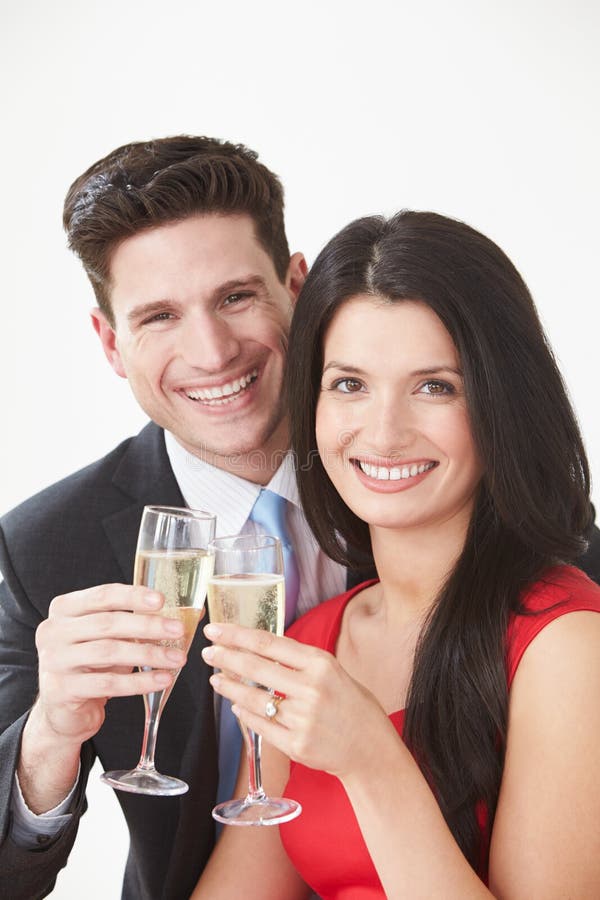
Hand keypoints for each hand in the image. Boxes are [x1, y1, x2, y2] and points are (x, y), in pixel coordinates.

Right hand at [34, 583, 187, 746]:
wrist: (63, 709)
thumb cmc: (91, 665)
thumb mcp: (111, 638)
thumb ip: (141, 621)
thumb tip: (191, 613)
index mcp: (64, 609)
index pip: (102, 595)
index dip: (133, 596)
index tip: (161, 600)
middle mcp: (53, 630)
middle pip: (107, 623)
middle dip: (147, 625)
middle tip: (177, 629)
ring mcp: (53, 661)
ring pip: (108, 652)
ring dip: (148, 654)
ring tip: (177, 658)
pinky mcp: (60, 690)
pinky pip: (107, 684)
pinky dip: (139, 682)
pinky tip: (161, 680)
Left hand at [202, 622, 392, 779]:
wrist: (370, 748)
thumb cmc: (352, 705)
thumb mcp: (333, 671)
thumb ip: (299, 661)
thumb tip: (259, 648)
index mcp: (320, 664)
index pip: (268, 643)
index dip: (237, 635)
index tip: (217, 629)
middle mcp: (311, 689)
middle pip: (256, 667)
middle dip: (226, 657)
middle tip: (207, 652)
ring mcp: (302, 719)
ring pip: (253, 698)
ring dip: (229, 687)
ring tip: (215, 679)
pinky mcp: (296, 745)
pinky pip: (261, 726)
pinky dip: (244, 714)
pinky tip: (236, 707)